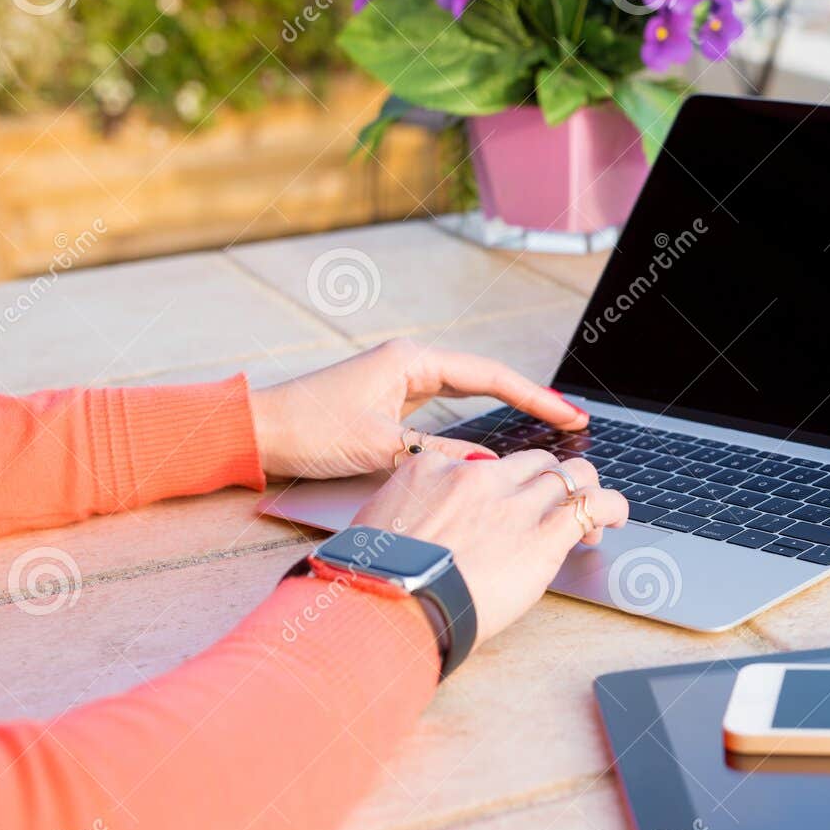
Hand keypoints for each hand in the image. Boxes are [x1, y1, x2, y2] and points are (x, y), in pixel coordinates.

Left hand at [250, 339, 588, 479]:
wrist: (258, 433)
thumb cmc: (309, 430)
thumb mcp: (381, 448)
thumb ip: (439, 457)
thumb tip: (489, 469)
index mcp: (412, 361)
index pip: (490, 376)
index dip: (535, 397)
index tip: (569, 413)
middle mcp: (411, 364)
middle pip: (487, 379)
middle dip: (530, 398)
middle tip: (571, 420)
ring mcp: (401, 382)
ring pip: (469, 392)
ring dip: (507, 406)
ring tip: (547, 424)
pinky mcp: (392, 403)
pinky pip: (449, 406)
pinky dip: (479, 417)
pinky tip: (499, 431)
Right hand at [352, 450, 627, 640]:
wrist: (386, 604)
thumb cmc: (376, 579)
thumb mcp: (378, 527)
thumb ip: (411, 513)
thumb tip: (424, 526)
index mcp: (433, 469)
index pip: (484, 464)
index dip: (505, 487)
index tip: (508, 508)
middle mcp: (477, 477)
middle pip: (534, 462)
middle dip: (552, 483)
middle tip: (558, 510)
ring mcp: (512, 503)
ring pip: (569, 474)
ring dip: (585, 491)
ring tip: (595, 513)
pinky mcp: (541, 536)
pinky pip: (592, 504)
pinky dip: (612, 506)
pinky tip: (616, 517)